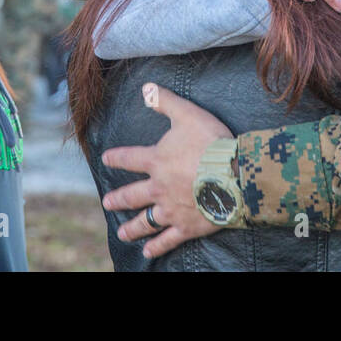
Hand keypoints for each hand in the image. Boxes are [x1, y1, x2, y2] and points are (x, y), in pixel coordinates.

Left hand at [100, 83, 231, 259]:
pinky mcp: (186, 226)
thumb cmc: (211, 143)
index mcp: (156, 161)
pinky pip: (167, 239)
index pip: (129, 158)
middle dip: (118, 199)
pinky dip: (157, 246)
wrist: (234, 175)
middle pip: (132, 195)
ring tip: (122, 234)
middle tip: (107, 204)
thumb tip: (146, 87)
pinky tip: (148, 252)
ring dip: (132, 228)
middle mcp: (158, 187)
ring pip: (145, 221)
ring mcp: (171, 209)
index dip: (116, 157)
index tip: (105, 159)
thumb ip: (165, 101)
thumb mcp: (187, 114)